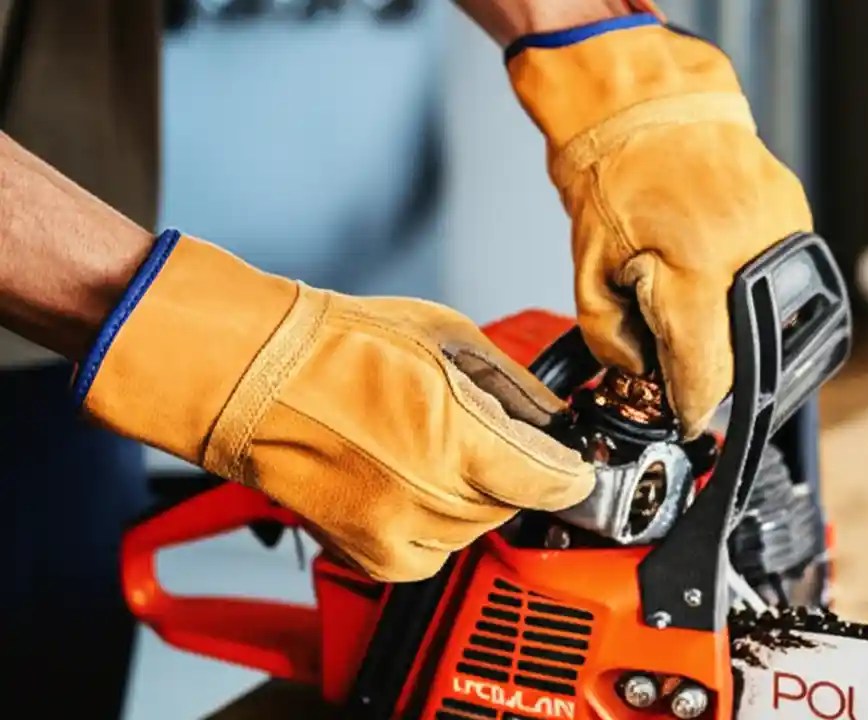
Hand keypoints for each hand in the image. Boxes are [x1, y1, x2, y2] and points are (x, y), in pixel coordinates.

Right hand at [73, 232, 593, 581]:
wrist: (256, 379)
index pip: (553, 481)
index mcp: (458, 435)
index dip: (571, 472)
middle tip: (482, 436)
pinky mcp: (370, 555)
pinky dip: (435, 527)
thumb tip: (554, 421)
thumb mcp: (449, 338)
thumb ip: (516, 389)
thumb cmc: (339, 347)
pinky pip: (433, 555)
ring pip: (477, 531)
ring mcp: (399, 531)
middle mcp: (432, 494)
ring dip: (473, 498)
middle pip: (516, 504)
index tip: (573, 465)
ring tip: (432, 450)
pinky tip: (410, 484)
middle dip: (513, 473)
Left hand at [505, 13, 812, 436]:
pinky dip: (752, 290)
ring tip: (697, 295)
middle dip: (711, 367)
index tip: (685, 417)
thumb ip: (615, 340)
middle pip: (746, 358)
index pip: (708, 376)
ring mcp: (783, 234)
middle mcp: (752, 257)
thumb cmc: (611, 176)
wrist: (644, 102)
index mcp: (698, 275)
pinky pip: (782, 281)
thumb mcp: (590, 271)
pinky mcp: (796, 217)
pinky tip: (718, 265)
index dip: (692, 406)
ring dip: (737, 331)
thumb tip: (647, 376)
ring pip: (772, 323)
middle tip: (677, 350)